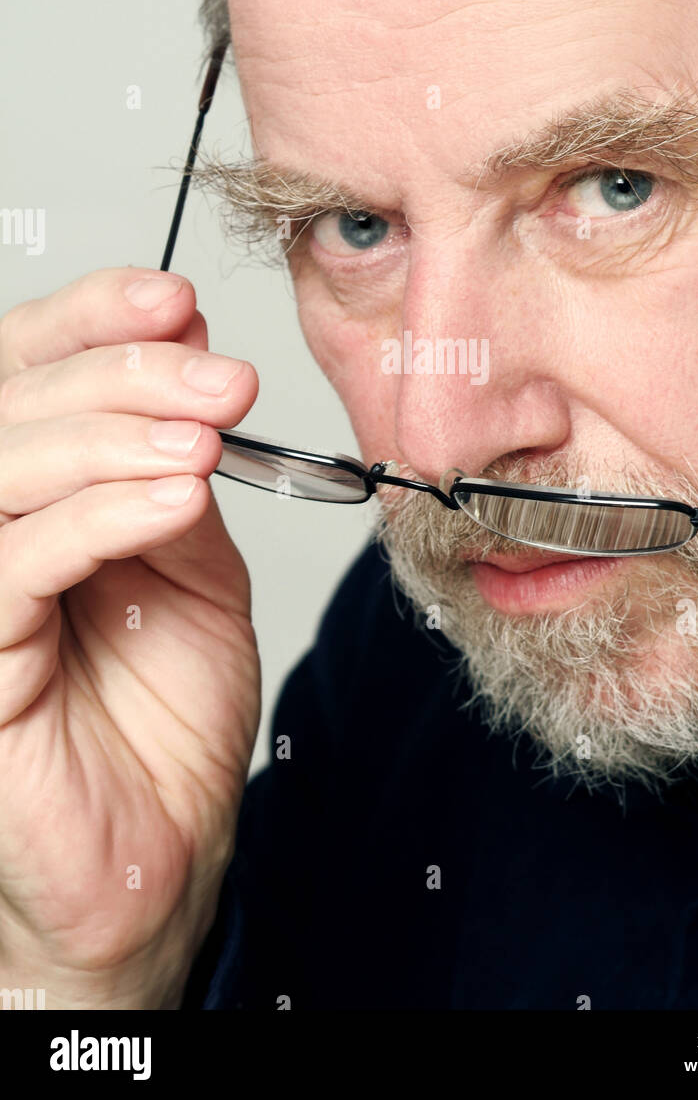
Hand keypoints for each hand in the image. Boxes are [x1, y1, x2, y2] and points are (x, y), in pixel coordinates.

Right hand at [0, 268, 260, 1006]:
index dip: (87, 321)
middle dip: (124, 372)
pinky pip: (17, 563)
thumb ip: (175, 476)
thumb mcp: (194, 570)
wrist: (159, 849)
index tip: (175, 302)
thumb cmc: (164, 719)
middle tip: (222, 376)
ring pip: (3, 470)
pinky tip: (177, 494)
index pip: (26, 377)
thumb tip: (187, 369)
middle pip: (12, 408)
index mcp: (28, 499)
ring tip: (209, 429)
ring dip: (115, 434)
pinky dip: (102, 514)